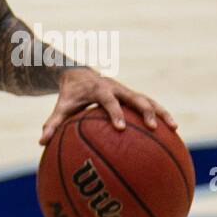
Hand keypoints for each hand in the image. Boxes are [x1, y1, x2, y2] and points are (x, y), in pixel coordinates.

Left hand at [39, 68, 177, 144]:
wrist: (78, 74)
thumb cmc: (69, 95)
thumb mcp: (60, 108)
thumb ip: (52, 124)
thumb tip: (41, 143)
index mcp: (99, 90)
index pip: (108, 101)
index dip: (115, 113)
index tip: (120, 128)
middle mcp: (116, 88)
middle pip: (136, 97)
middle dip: (146, 111)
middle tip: (153, 127)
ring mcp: (127, 91)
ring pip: (148, 100)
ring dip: (161, 112)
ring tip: (174, 128)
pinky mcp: (132, 95)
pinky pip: (149, 105)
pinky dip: (160, 114)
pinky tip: (172, 130)